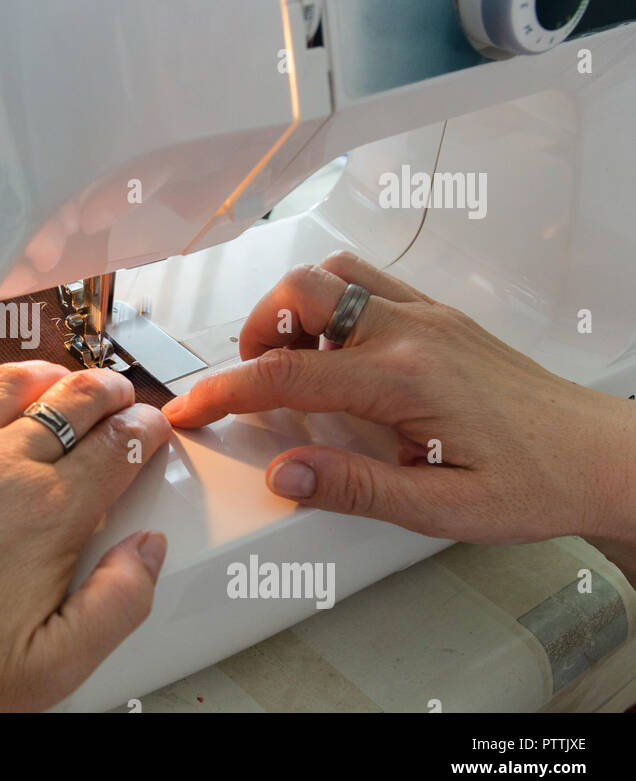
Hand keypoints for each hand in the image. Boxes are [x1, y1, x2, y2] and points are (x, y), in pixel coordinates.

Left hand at [0, 361, 171, 711]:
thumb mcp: (57, 662)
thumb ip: (119, 603)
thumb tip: (150, 551)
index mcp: (50, 513)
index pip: (117, 446)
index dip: (147, 429)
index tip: (156, 429)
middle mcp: (3, 469)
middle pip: (73, 400)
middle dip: (110, 389)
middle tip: (125, 397)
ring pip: (13, 384)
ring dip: (50, 373)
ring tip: (68, 379)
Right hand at [163, 252, 635, 578]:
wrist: (604, 456)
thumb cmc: (535, 482)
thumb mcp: (441, 508)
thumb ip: (355, 487)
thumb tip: (284, 472)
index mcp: (405, 379)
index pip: (287, 372)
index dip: (223, 392)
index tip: (188, 408)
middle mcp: (412, 331)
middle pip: (301, 291)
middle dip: (255, 331)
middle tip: (253, 382)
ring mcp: (428, 315)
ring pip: (333, 272)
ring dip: (294, 308)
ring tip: (295, 362)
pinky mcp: (440, 315)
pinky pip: (369, 280)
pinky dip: (332, 303)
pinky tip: (340, 351)